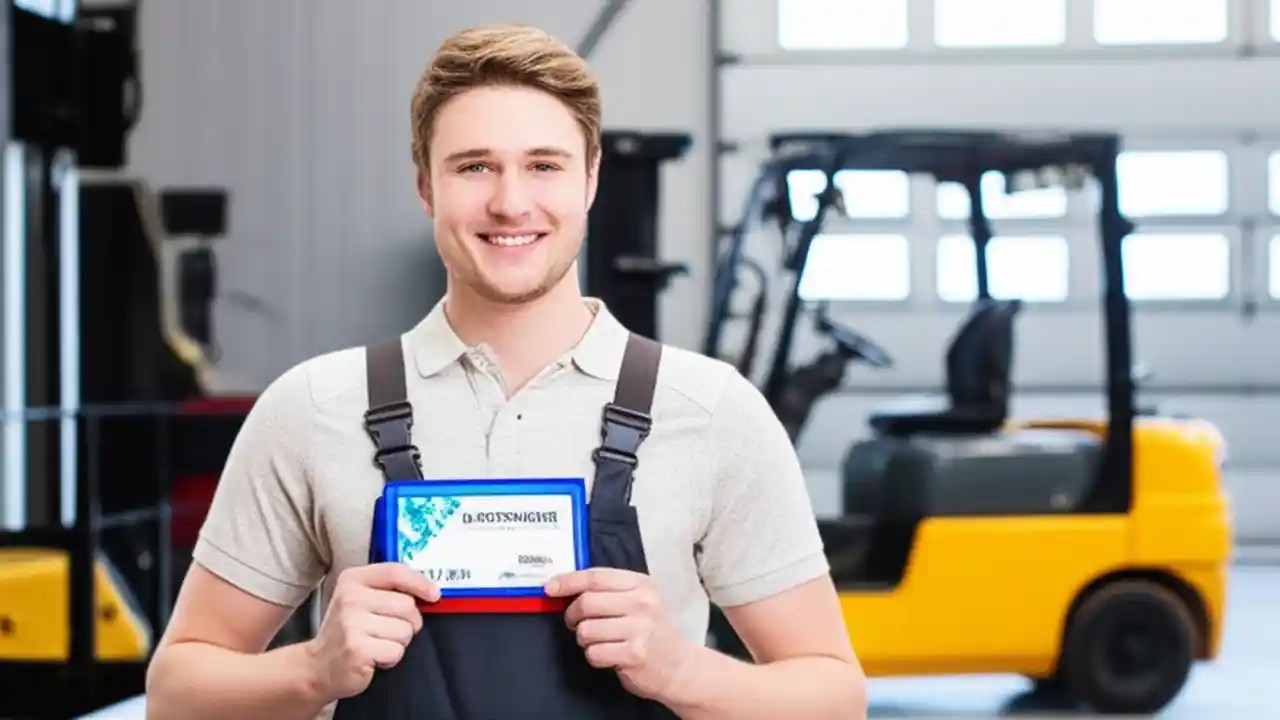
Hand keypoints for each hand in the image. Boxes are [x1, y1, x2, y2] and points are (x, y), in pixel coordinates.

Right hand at [305, 563, 439, 700]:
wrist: (318, 667)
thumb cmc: (347, 632)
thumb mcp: (360, 599)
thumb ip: (388, 590)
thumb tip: (429, 591)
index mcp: (352, 580)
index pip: (395, 572)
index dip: (420, 582)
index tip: (433, 594)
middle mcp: (350, 598)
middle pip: (407, 605)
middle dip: (409, 622)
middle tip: (390, 630)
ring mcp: (352, 624)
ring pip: (405, 630)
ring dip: (398, 642)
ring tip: (377, 643)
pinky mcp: (357, 649)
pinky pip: (396, 651)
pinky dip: (391, 658)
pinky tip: (374, 656)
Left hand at [545, 568, 696, 700]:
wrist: (680, 666)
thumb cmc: (652, 631)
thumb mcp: (640, 600)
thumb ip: (608, 591)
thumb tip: (563, 586)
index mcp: (642, 584)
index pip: (596, 576)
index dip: (568, 581)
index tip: (550, 588)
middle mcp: (643, 603)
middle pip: (586, 602)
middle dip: (573, 615)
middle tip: (577, 623)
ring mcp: (640, 628)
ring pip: (586, 630)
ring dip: (584, 639)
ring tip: (600, 641)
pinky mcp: (635, 653)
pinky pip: (594, 653)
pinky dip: (595, 656)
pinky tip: (610, 655)